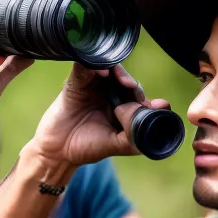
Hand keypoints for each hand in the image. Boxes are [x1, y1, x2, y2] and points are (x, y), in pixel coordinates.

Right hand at [30, 62, 172, 166]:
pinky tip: (101, 72)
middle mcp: (107, 94)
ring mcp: (91, 86)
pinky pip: (85, 67)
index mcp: (120, 107)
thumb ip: (137, 133)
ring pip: (108, 69)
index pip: (136, 93)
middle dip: (129, 80)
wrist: (57, 153)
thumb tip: (160, 109)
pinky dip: (93, 65)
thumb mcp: (118, 144)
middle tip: (129, 85)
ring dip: (115, 70)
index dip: (142, 95)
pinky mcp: (75, 82)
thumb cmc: (87, 148)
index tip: (153, 103)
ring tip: (118, 78)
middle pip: (123, 78)